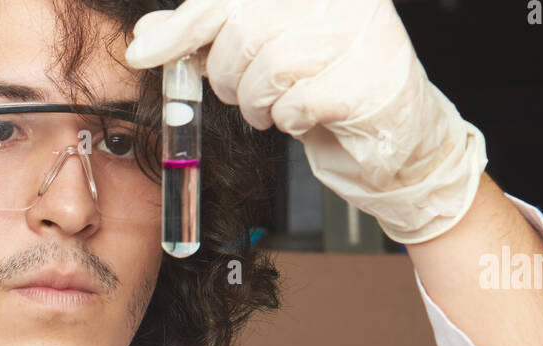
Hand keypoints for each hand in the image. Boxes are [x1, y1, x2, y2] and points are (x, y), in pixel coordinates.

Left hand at [124, 0, 487, 243]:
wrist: (396, 136)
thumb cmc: (328, 87)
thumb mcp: (264, 53)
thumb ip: (212, 34)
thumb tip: (149, 32)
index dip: (182, 26)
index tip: (146, 52)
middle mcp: (341, 0)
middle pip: (244, 29)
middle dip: (228, 73)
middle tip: (244, 92)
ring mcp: (361, 36)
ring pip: (267, 68)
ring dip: (257, 102)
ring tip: (275, 107)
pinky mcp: (367, 82)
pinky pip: (295, 104)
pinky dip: (288, 120)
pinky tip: (305, 116)